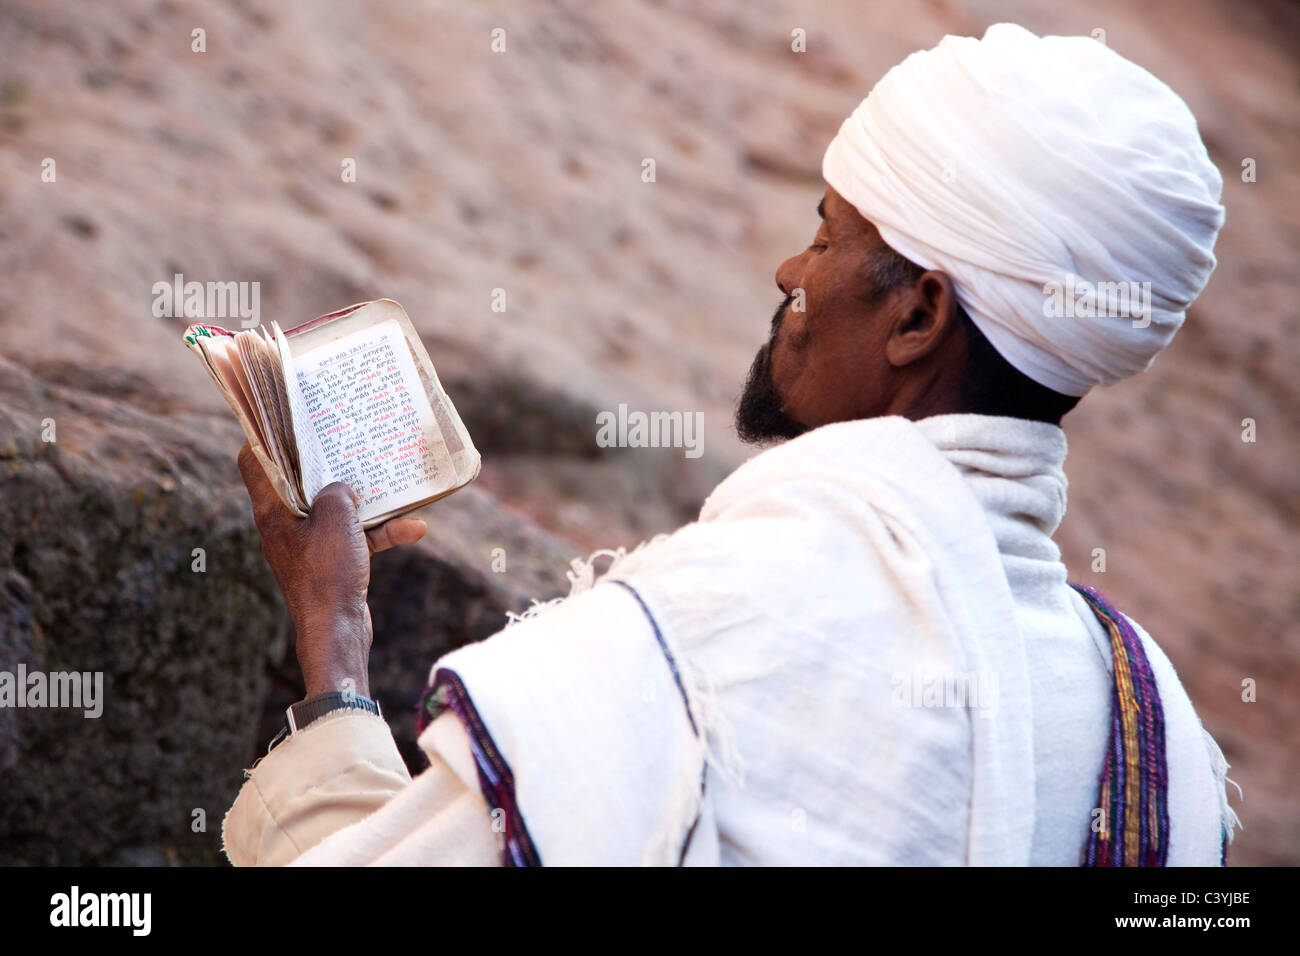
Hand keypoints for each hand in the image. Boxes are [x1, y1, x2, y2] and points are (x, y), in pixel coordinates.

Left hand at [237, 442, 426, 697]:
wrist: (337, 632)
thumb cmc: (327, 574)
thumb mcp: (336, 518)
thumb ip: (338, 491)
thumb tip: (343, 487)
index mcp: (273, 510)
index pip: (254, 460)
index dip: (264, 433)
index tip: (288, 415)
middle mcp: (285, 524)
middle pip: (299, 479)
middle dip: (326, 459)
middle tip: (347, 436)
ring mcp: (308, 544)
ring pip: (334, 507)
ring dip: (364, 497)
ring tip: (392, 480)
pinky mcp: (331, 562)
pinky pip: (356, 536)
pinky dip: (382, 531)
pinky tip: (415, 528)